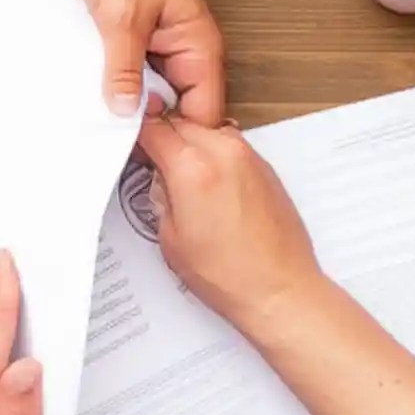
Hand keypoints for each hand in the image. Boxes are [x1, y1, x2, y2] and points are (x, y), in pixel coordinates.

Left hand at [80, 0, 223, 122]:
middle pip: (182, 111)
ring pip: (160, 96)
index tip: (145, 147)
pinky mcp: (151, 46)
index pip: (203, 113)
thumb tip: (126, 112)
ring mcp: (172, 51)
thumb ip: (124, 70)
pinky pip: (143, 78)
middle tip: (119, 135)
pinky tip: (106, 91)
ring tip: (109, 114)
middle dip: (154, 124)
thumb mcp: (120, 19)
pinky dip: (126, 85)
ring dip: (137, 104)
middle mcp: (192, 54)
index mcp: (199, 48)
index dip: (177, 135)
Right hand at [136, 117, 320, 329]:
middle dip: (165, 140)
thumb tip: (161, 180)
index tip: (134, 150)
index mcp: (193, 169)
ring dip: (192, 147)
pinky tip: (212, 188)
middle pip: (182, 124)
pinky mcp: (267, 169)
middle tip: (155, 167)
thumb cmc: (230, 275)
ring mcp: (250, 158)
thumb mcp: (171, 239)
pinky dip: (216, 157)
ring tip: (186, 181)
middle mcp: (225, 153)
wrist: (280, 290)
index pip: (155, 130)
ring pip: (208, 132)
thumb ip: (161, 198)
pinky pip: (232, 148)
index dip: (139, 138)